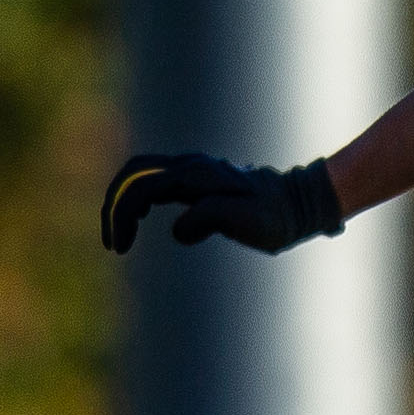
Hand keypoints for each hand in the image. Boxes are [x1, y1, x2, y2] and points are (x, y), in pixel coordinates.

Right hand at [102, 152, 345, 254]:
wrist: (300, 204)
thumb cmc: (275, 217)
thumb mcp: (245, 221)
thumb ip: (207, 219)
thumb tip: (177, 229)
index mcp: (195, 175)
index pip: (140, 188)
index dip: (122, 217)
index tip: (121, 248)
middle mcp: (190, 165)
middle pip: (132, 175)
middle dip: (114, 207)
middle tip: (113, 243)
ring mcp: (193, 168)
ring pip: (140, 175)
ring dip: (123, 202)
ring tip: (120, 237)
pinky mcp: (197, 179)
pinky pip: (155, 180)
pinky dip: (138, 198)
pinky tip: (140, 220)